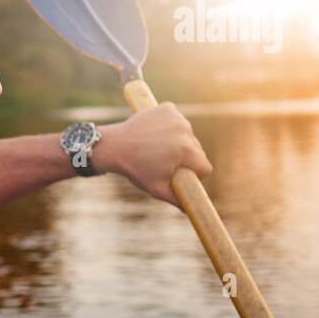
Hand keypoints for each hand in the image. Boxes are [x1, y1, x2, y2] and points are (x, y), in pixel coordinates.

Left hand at [94, 103, 212, 207]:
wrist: (113, 145)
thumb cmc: (135, 168)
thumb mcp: (157, 188)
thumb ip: (177, 199)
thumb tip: (191, 209)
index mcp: (186, 150)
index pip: (205, 167)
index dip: (195, 174)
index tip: (182, 175)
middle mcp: (185, 130)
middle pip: (197, 150)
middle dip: (186, 158)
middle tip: (165, 162)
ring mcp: (177, 117)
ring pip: (188, 135)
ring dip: (179, 142)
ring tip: (158, 148)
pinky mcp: (168, 108)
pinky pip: (177, 120)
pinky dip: (171, 126)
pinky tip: (157, 134)